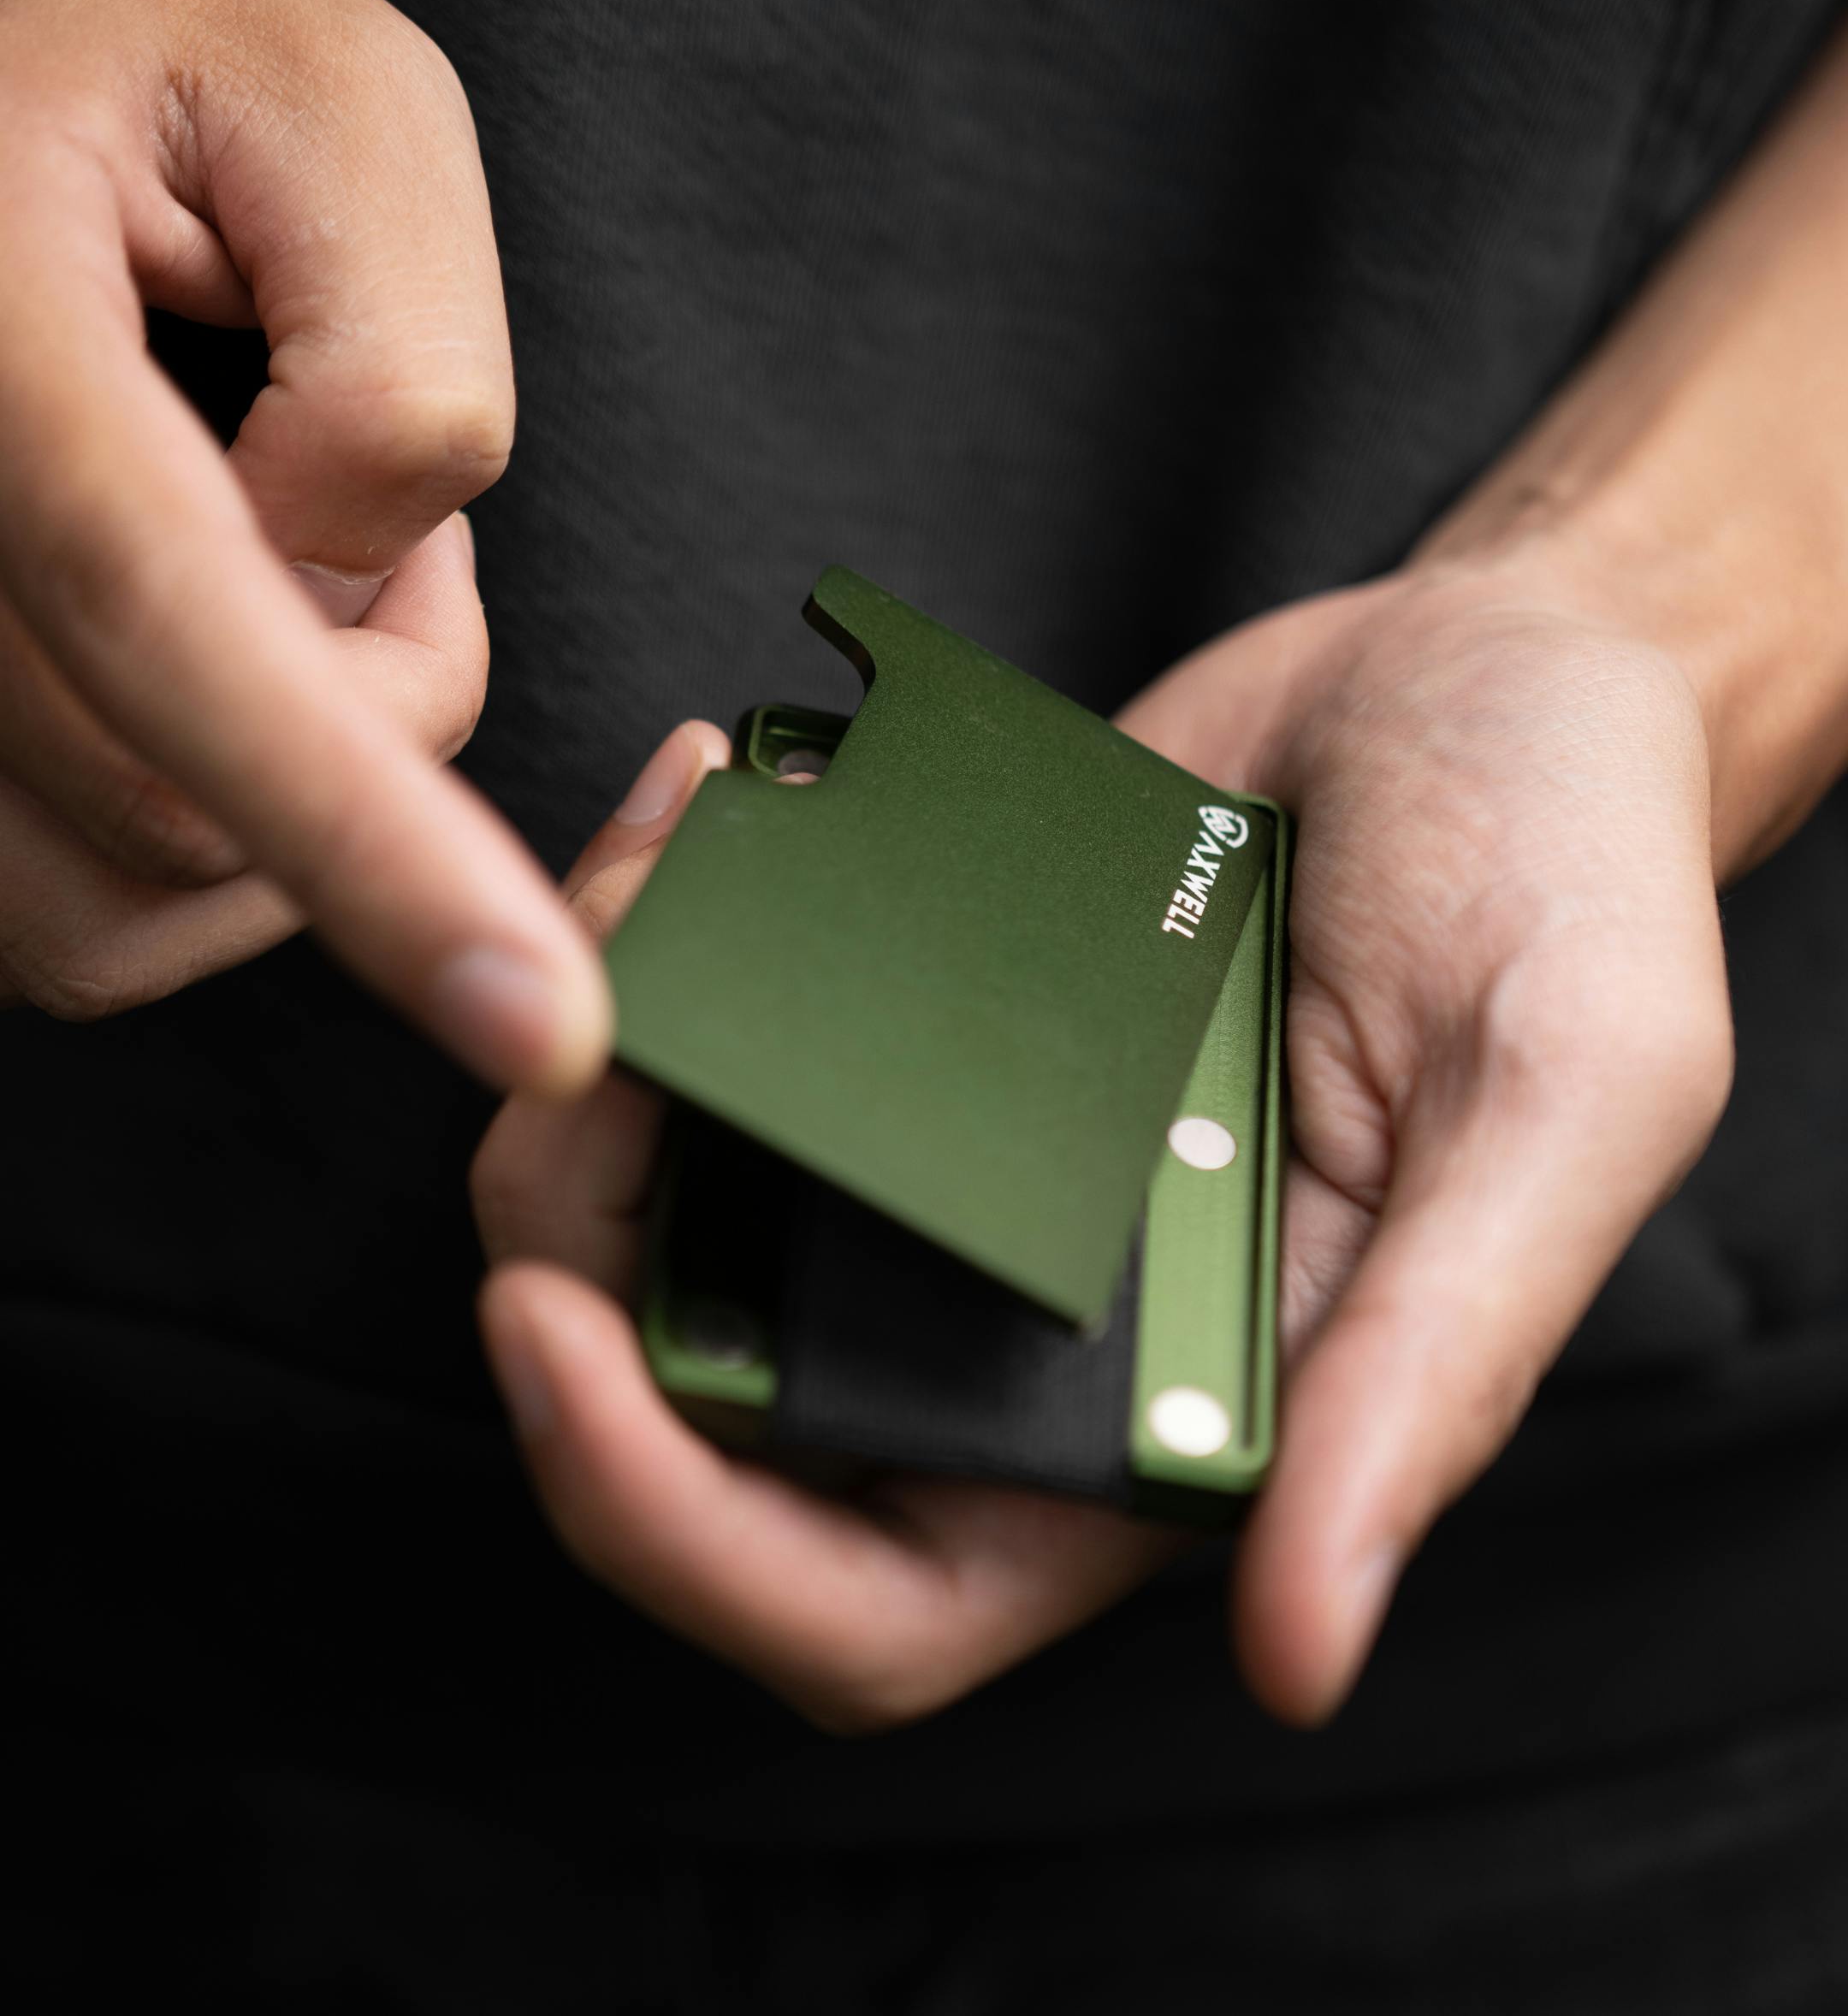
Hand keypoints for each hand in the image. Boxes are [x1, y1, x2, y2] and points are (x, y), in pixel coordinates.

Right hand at [0, 0, 604, 1088]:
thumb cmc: (132, 14)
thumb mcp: (351, 105)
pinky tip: (207, 655)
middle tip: (384, 533)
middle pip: (170, 810)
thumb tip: (349, 586)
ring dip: (277, 795)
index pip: (166, 624)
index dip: (366, 844)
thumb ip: (402, 363)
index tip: (538, 1016)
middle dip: (367, 730)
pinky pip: (55, 896)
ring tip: (281, 565)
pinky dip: (193, 830)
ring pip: (102, 905)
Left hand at [474, 569, 1729, 1732]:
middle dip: (574, 1251)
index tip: (558, 1334)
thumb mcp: (1557, 1103)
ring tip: (643, 873)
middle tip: (570, 1041)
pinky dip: (669, 937)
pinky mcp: (914, 1016)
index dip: (682, 1525)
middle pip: (708, 1408)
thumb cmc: (1570, 880)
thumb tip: (1297, 1649)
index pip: (873, 1600)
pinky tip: (707, 805)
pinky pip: (727, 1033)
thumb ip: (1428, 1372)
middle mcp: (1033, 1317)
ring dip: (594, 1076)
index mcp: (1175, 1411)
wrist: (1494, 673)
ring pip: (675, 1211)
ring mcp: (954, 1163)